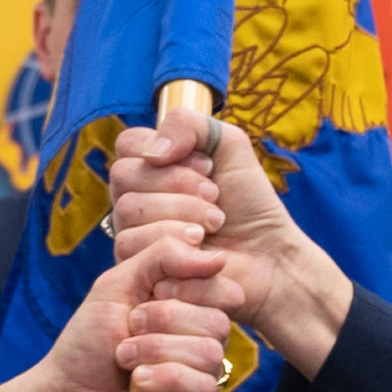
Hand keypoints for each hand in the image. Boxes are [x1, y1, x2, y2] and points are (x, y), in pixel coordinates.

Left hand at [0, 232, 236, 391]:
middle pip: (217, 320)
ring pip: (210, 353)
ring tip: (125, 360)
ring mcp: (202, 380)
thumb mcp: (118, 284)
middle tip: (129, 329)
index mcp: (190, 310)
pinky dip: (166, 380)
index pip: (224, 287)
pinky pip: (204, 387)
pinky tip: (139, 385)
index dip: (187, 287)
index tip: (149, 294)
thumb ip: (162, 256)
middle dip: (164, 320)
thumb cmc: (87, 344)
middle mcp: (201, 343)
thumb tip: (218, 256)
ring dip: (157, 351)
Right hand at [109, 120, 351, 377]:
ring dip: (182, 213)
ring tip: (214, 225)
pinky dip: (175, 243)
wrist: (267, 256)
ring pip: (128, 210)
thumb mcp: (229, 145)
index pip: (129, 144)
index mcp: (151, 167)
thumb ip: (189, 124)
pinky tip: (201, 250)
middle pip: (124, 175)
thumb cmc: (249, 204)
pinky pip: (132, 244)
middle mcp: (135, 198)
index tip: (208, 167)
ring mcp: (133, 232)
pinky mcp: (137, 267)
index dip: (167, 151)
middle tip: (216, 198)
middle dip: (178, 184)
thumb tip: (152, 151)